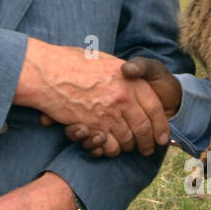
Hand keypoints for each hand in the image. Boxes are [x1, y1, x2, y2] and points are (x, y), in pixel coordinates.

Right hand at [14, 39, 169, 155]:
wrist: (48, 71)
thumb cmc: (71, 62)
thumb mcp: (105, 59)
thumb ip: (122, 71)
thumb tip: (131, 74)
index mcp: (129, 80)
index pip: (154, 107)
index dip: (161, 125)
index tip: (162, 136)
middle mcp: (123, 97)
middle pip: (143, 127)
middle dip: (147, 142)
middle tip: (148, 149)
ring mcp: (108, 112)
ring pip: (127, 138)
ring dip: (129, 147)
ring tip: (130, 150)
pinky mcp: (93, 125)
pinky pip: (109, 145)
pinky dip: (111, 149)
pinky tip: (110, 148)